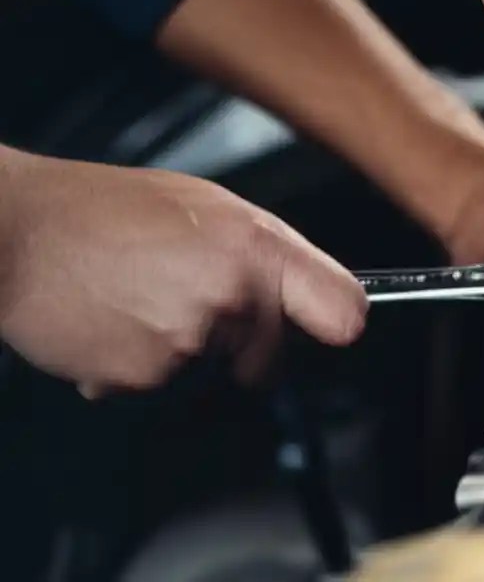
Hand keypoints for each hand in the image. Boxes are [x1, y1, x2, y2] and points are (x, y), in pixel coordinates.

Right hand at [0, 149, 367, 396]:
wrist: (13, 234)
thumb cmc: (102, 212)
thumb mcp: (207, 208)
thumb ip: (263, 253)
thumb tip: (308, 293)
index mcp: (256, 245)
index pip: (342, 307)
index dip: (340, 324)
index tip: (335, 330)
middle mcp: (232, 292)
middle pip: (270, 355)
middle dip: (238, 344)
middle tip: (187, 302)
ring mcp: (189, 339)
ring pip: (208, 369)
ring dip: (180, 350)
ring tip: (135, 296)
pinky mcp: (146, 375)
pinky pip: (157, 383)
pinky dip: (134, 363)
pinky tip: (109, 319)